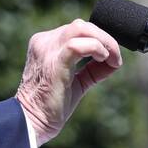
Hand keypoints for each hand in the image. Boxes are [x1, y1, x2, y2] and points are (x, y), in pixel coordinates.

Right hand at [15, 19, 121, 144]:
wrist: (32, 121)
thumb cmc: (52, 105)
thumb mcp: (76, 81)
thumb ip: (93, 69)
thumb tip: (114, 61)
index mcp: (45, 44)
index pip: (77, 29)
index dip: (99, 38)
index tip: (111, 55)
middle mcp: (44, 42)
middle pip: (81, 25)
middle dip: (104, 38)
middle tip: (115, 56)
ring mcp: (47, 50)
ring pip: (81, 29)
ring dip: (103, 41)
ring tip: (111, 58)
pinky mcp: (54, 62)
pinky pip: (78, 45)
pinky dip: (97, 48)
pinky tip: (104, 60)